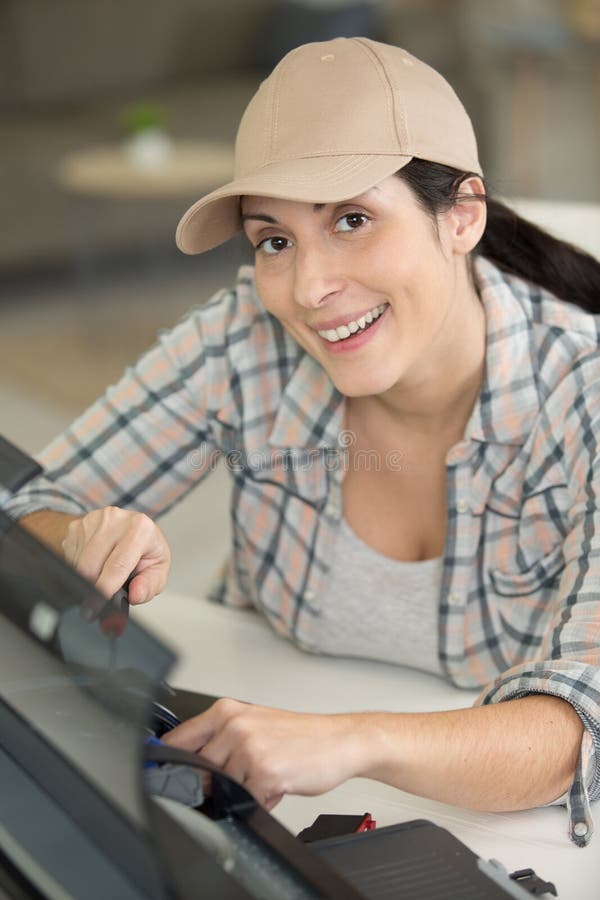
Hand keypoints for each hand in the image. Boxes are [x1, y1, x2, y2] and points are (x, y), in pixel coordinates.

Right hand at [62, 506, 170, 606]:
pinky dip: (79, 568)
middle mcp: (115, 519)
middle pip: (91, 566)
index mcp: (140, 528)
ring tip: (103, 575)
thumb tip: (135, 594)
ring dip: (86, 578)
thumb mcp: (158, 569)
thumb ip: (149, 585)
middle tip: (98, 600)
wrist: (132, 528)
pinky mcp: (77, 525)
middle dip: (92, 587)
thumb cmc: (146, 550)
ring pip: (78, 563)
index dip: (105, 590)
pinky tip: (95, 564)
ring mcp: (93, 520)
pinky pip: (69, 557)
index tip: (94, 608)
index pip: (117, 565)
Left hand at [162, 698, 369, 808]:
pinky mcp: (264, 773)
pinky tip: (279, 784)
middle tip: (246, 773)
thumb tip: (189, 768)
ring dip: (244, 791)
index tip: (157, 772)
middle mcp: (234, 726)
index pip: (178, 739)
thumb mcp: (254, 725)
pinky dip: (262, 800)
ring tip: (268, 774)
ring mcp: (248, 749)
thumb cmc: (300, 734)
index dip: (164, 760)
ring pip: (224, 787)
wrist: (340, 740)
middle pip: (198, 770)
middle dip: (216, 782)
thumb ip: (220, 741)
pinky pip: (248, 801)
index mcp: (227, 711)